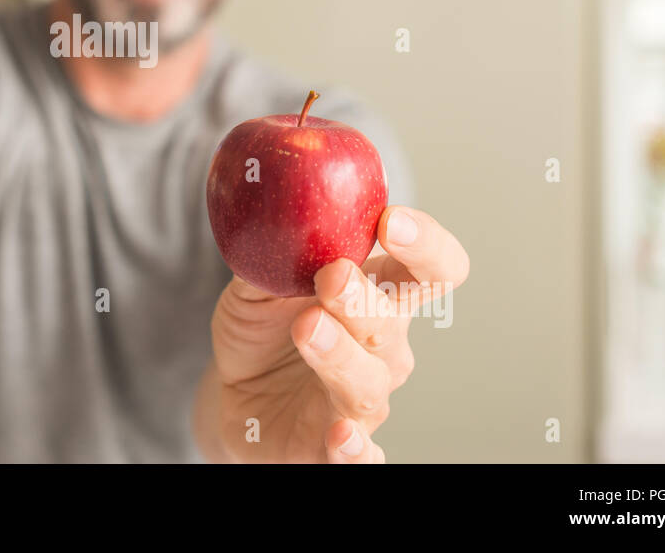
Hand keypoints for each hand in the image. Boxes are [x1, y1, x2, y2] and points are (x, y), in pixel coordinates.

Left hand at [205, 206, 468, 461]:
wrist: (234, 390)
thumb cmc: (262, 325)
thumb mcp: (256, 280)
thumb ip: (272, 249)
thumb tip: (275, 208)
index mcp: (378, 294)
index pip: (430, 268)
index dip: (425, 244)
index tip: (390, 220)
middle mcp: (383, 347)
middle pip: (394, 320)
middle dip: (364, 297)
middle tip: (331, 275)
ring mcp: (362, 399)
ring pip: (369, 379)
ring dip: (341, 353)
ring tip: (307, 326)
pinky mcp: (334, 447)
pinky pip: (357, 456)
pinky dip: (355, 450)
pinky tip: (341, 436)